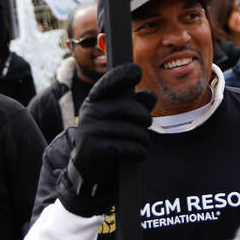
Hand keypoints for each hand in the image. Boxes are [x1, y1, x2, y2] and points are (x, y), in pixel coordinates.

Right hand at [58, 63, 155, 216]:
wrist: (89, 166)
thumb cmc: (109, 135)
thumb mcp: (121, 117)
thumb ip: (136, 105)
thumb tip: (150, 96)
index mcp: (96, 98)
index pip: (111, 81)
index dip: (124, 74)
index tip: (136, 72)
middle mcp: (91, 110)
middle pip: (132, 109)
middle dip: (145, 120)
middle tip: (145, 127)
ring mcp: (91, 129)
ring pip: (135, 131)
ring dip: (144, 141)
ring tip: (140, 144)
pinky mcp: (96, 148)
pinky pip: (130, 148)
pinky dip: (139, 153)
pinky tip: (136, 155)